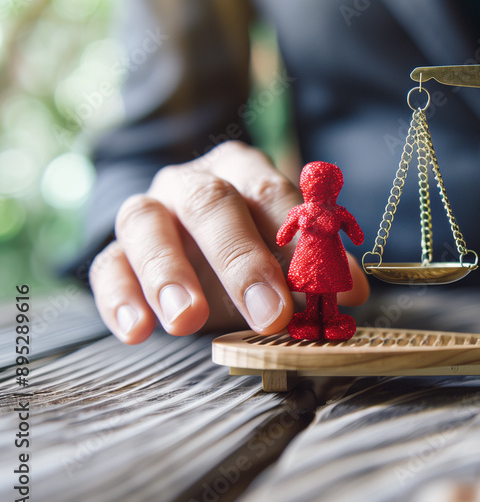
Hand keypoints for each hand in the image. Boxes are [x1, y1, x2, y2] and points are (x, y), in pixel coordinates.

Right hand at [89, 142, 370, 343]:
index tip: (317, 288)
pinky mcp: (115, 250)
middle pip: (211, 204)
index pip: (269, 191)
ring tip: (187, 322)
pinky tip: (137, 331)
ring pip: (145, 224)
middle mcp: (192, 182)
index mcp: (243, 171)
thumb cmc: (252, 249)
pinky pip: (107, 266)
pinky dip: (119, 298)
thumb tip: (350, 291)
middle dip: (242, 262)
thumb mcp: (285, 257)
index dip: (296, 239)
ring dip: (168, 274)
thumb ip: (312, 268)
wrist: (193, 251)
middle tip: (270, 314)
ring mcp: (149, 211)